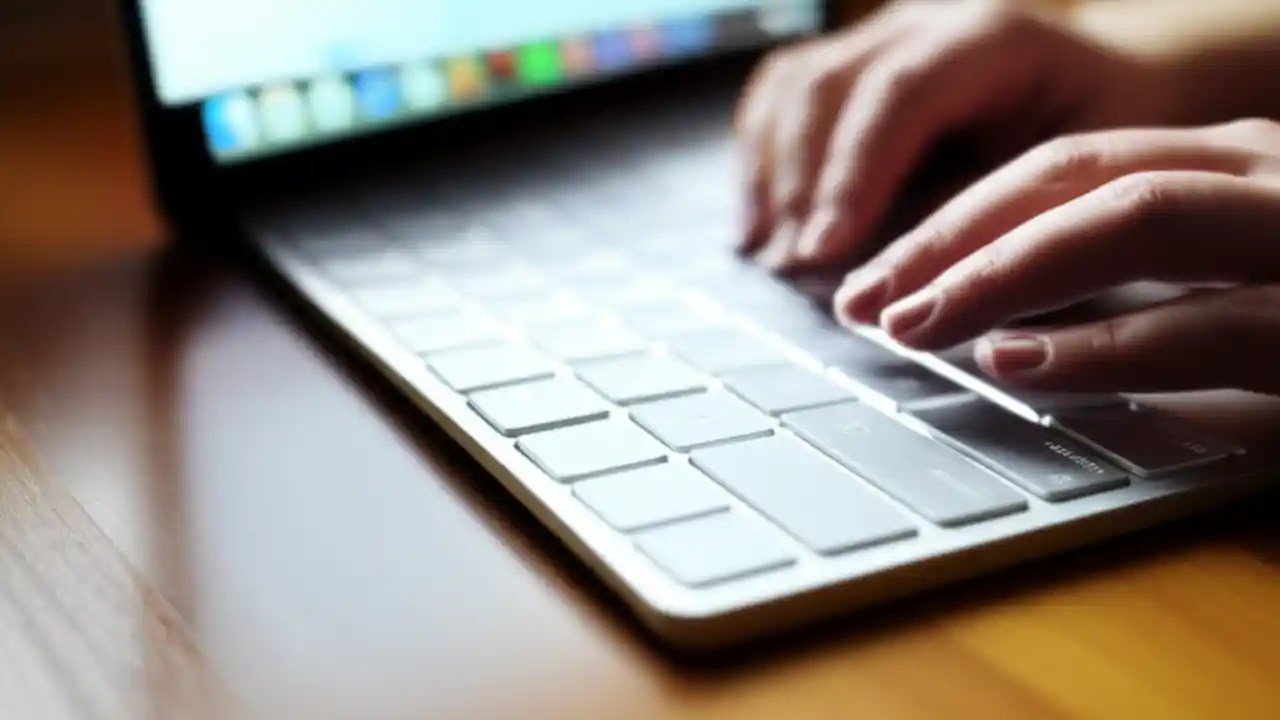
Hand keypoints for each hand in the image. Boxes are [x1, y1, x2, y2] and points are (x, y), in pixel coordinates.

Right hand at [736, 0, 1170, 271]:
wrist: (1115, 81)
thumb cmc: (1109, 132)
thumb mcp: (1076, 176)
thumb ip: (987, 214)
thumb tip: (896, 270)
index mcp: (990, 38)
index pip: (901, 94)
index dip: (855, 174)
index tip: (825, 250)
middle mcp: (923, 21)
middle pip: (828, 88)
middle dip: (801, 185)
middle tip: (792, 268)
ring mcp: (881, 36)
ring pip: (793, 88)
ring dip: (771, 176)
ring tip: (768, 254)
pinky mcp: (854, 64)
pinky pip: (782, 96)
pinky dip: (761, 160)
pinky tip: (757, 224)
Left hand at [835, 119, 1279, 394]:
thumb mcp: (1229, 272)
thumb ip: (1131, 278)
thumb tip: (996, 325)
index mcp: (1219, 162)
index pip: (1060, 170)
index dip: (952, 223)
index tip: (873, 280)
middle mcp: (1253, 174)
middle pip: (1073, 178)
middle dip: (950, 240)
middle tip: (862, 302)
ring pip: (1130, 219)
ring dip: (1003, 273)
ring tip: (911, 324)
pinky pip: (1205, 326)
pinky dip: (1100, 346)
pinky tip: (1016, 361)